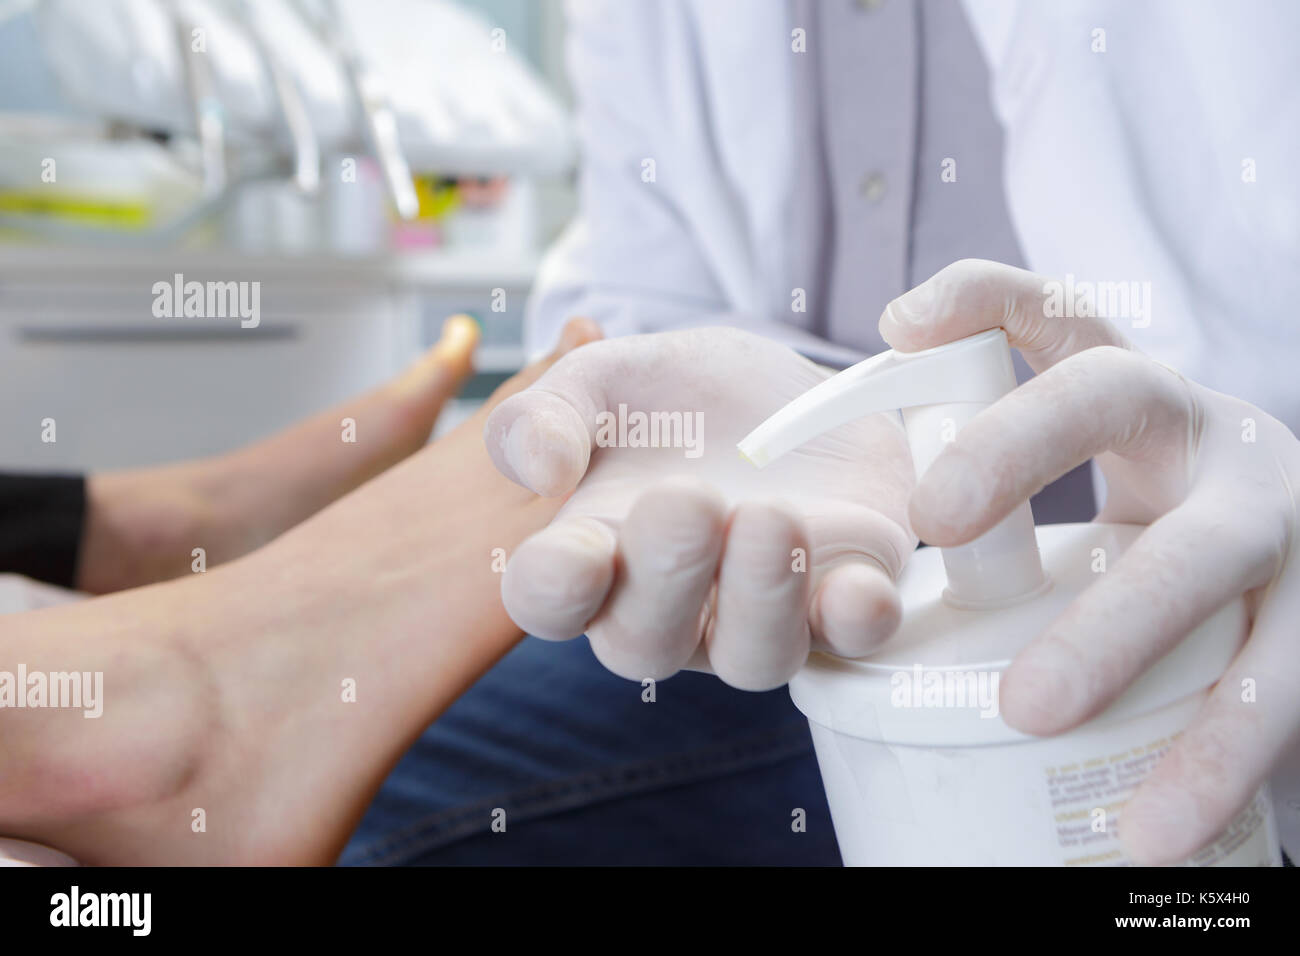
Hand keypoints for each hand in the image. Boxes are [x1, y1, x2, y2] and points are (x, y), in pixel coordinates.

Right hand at [483, 327, 915, 689]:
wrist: (784, 385)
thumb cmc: (675, 398)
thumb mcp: (601, 381)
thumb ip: (544, 416)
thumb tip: (541, 471)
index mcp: (591, 553)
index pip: (550, 600)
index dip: (556, 591)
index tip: (580, 551)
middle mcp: (668, 606)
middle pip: (647, 643)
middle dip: (667, 579)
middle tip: (689, 500)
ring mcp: (758, 612)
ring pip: (753, 656)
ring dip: (761, 600)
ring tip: (771, 520)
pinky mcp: (841, 594)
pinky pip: (852, 635)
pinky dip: (857, 618)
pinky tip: (859, 586)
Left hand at [881, 258, 1299, 864]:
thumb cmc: (1158, 550)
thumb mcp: (1099, 507)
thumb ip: (1000, 509)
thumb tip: (843, 573)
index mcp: (1142, 402)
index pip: (1061, 318)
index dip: (986, 298)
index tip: (902, 321)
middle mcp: (1212, 437)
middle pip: (1114, 397)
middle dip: (1019, 441)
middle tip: (934, 517)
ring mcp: (1282, 524)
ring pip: (1203, 557)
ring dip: (1113, 631)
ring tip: (1029, 710)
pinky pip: (1273, 691)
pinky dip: (1211, 765)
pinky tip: (1152, 833)